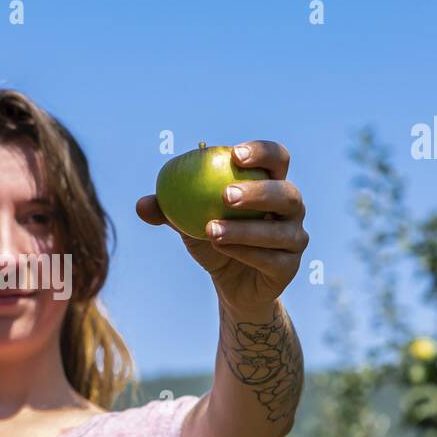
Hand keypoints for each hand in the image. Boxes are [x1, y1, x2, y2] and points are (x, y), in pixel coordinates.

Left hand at [136, 139, 307, 314]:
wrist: (231, 284)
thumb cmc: (213, 239)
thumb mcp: (188, 222)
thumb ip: (168, 210)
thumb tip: (142, 204)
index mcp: (271, 184)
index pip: (277, 158)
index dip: (262, 152)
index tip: (234, 154)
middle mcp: (291, 208)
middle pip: (287, 193)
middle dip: (259, 191)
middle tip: (226, 194)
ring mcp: (295, 238)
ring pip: (280, 231)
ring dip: (245, 229)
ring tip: (211, 229)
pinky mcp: (289, 267)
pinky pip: (271, 259)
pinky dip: (245, 253)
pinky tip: (220, 248)